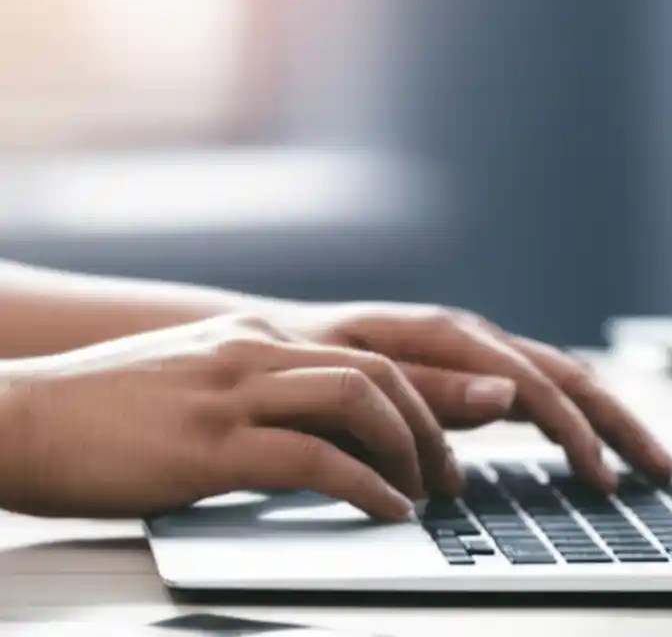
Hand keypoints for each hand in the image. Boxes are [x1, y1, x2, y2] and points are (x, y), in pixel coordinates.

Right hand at [0, 314, 462, 519]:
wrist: (13, 418)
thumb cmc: (94, 416)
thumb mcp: (190, 386)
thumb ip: (250, 397)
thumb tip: (307, 439)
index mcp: (250, 338)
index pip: (363, 356)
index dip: (418, 401)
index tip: (438, 443)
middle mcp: (252, 352)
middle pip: (378, 374)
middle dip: (430, 425)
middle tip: (449, 474)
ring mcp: (232, 394)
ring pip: (359, 401)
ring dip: (408, 451)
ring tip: (424, 495)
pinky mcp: (210, 444)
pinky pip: (314, 459)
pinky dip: (364, 487)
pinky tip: (386, 512)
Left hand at [272, 302, 671, 491]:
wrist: (265, 347)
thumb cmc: (305, 365)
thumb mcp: (358, 380)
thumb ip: (433, 391)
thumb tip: (508, 395)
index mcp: (451, 337)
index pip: (538, 387)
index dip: (579, 435)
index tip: (605, 482)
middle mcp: (473, 340)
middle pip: (568, 379)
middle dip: (621, 424)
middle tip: (665, 469)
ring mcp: (473, 356)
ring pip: (559, 384)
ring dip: (605, 423)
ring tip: (644, 462)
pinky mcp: (466, 375)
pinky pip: (534, 394)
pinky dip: (569, 422)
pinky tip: (583, 450)